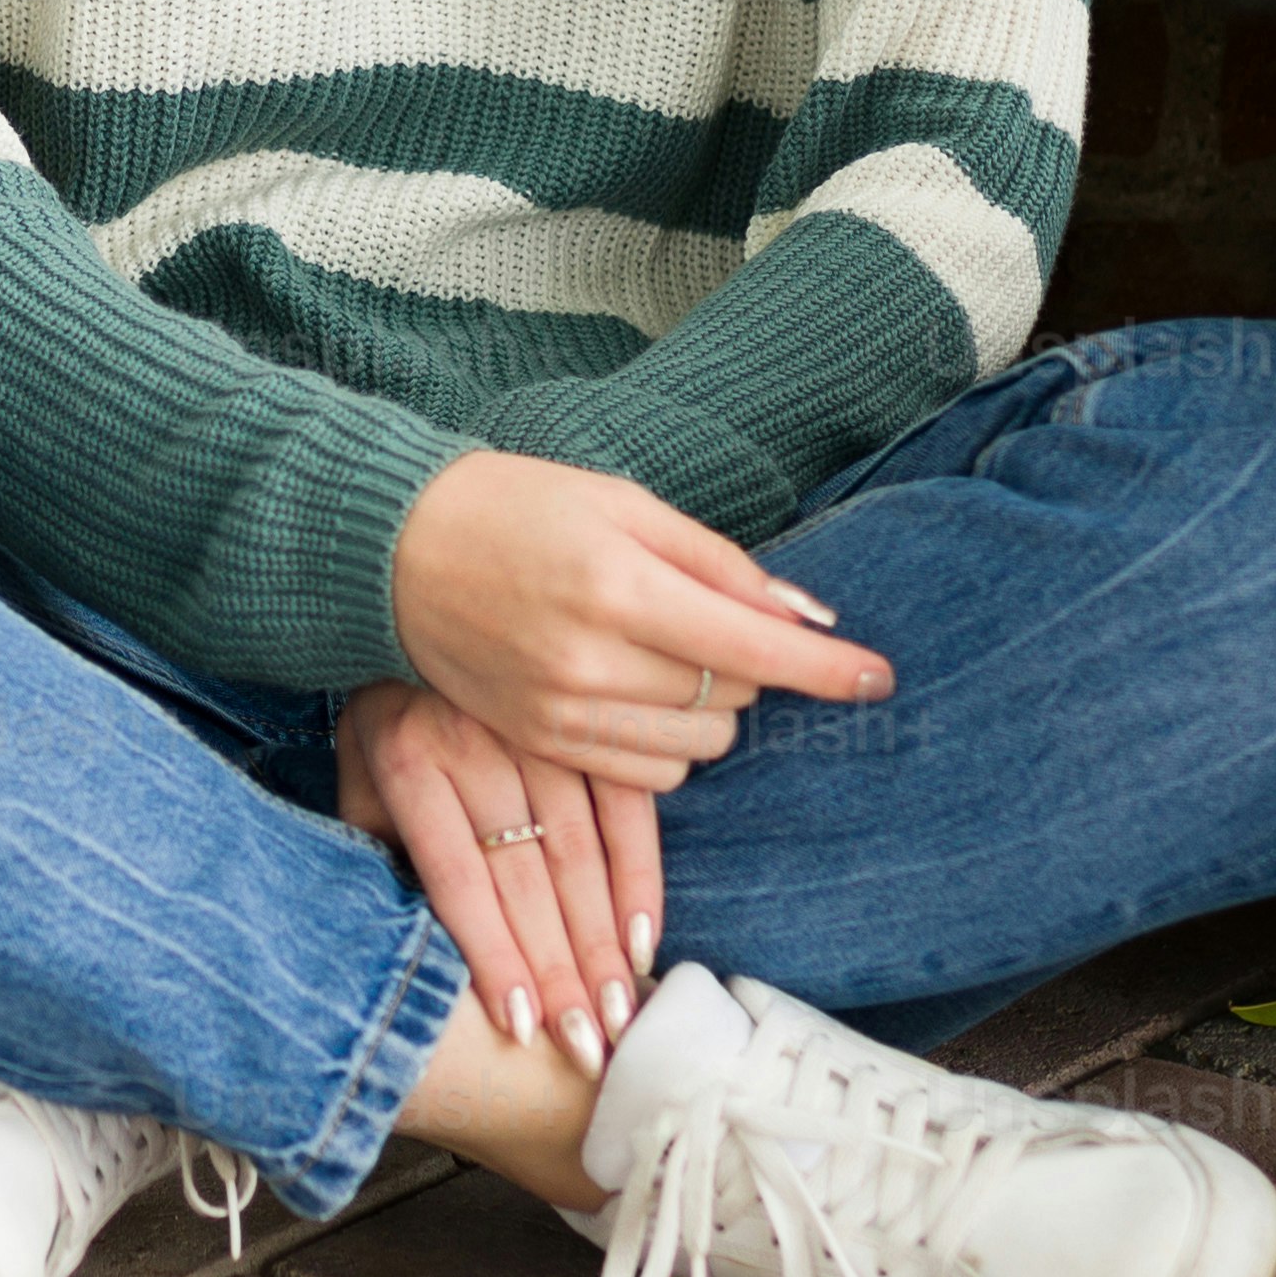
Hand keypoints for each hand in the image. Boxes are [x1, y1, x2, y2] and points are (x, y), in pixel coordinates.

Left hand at [342, 684, 650, 1064]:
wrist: (420, 591)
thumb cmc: (386, 708)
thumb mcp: (356, 767)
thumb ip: (378, 844)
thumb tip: (413, 938)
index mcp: (410, 762)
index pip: (458, 879)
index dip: (493, 955)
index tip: (522, 1027)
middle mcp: (477, 745)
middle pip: (525, 879)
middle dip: (561, 971)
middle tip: (589, 1047)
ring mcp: (540, 728)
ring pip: (579, 851)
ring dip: (604, 938)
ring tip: (620, 1012)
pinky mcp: (588, 719)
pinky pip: (625, 807)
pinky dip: (640, 874)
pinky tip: (644, 935)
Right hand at [386, 451, 884, 786]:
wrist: (396, 548)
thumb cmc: (520, 508)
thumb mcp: (627, 505)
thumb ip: (720, 564)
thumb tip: (806, 618)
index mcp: (619, 586)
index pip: (754, 646)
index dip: (826, 668)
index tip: (879, 678)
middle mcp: (592, 661)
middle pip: (732, 698)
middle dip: (746, 666)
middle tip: (707, 620)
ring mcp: (562, 712)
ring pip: (697, 745)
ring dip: (710, 707)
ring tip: (664, 654)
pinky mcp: (541, 742)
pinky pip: (648, 771)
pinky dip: (669, 740)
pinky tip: (639, 693)